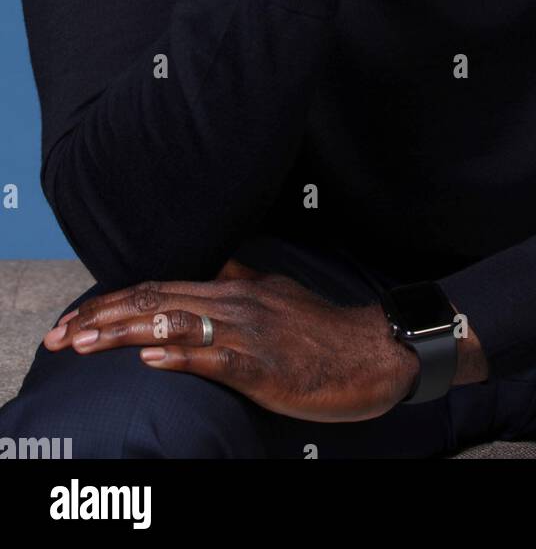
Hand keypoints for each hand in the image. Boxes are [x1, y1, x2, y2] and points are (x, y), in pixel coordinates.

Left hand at [42, 258, 421, 421]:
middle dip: (100, 316)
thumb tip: (205, 277)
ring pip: (173, 323)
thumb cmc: (323, 332)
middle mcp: (235, 299)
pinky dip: (177, 355)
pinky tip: (148, 359)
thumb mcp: (277, 295)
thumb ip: (239, 284)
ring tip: (81, 343)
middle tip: (58, 332)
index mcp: (235, 285)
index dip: (112, 299)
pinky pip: (213, 355)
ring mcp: (248, 329)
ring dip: (121, 334)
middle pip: (155, 299)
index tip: (74, 315)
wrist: (372, 350)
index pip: (160, 285)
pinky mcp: (262, 363)